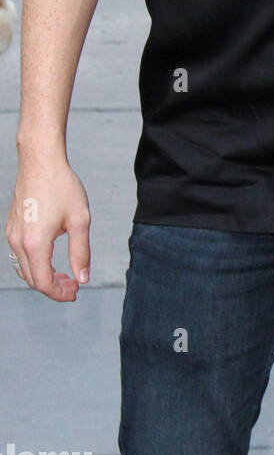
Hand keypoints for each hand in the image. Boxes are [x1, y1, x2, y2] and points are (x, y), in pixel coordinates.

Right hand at [5, 159, 90, 301]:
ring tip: (63, 273)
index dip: (59, 293)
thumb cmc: (62, 186)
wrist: (40, 161)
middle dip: (52, 286)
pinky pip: (19, 254)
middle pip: (31, 279)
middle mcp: (18, 242)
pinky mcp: (11, 226)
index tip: (75, 292)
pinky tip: (50, 256)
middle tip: (73, 284)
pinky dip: (34, 262)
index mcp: (35, 243)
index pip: (43, 282)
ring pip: (23, 268)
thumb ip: (80, 252)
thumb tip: (82, 278)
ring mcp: (11, 234)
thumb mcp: (79, 220)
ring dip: (42, 275)